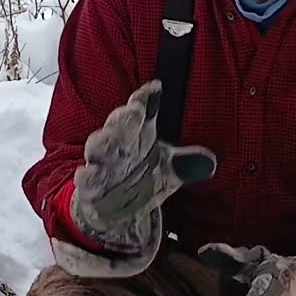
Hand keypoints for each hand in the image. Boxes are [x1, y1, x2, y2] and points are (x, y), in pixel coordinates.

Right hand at [70, 80, 216, 253]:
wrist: (112, 207)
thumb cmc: (140, 177)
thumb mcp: (167, 171)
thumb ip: (185, 164)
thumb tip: (209, 162)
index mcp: (137, 132)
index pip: (141, 109)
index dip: (146, 98)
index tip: (156, 88)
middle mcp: (117, 142)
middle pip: (118, 124)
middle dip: (123, 117)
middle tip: (132, 111)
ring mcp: (101, 161)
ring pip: (97, 146)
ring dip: (101, 143)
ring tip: (102, 142)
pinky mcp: (89, 184)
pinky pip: (86, 178)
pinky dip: (86, 177)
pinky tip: (86, 175)